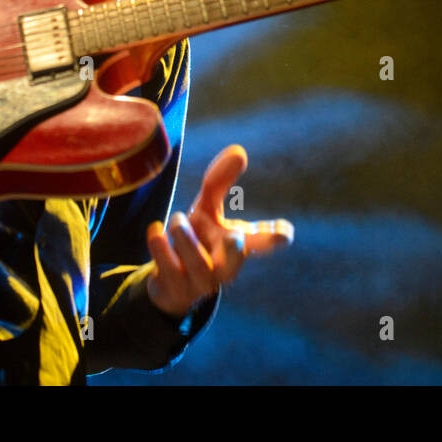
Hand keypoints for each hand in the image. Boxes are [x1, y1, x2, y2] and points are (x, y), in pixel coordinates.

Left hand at [145, 144, 293, 317]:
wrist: (170, 283)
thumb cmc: (198, 239)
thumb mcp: (207, 209)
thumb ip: (220, 182)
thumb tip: (240, 151)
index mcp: (236, 248)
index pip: (259, 243)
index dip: (272, 239)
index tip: (285, 234)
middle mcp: (222, 268)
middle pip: (232, 265)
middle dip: (233, 251)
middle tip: (235, 237)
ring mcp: (198, 283)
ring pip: (197, 264)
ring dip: (185, 238)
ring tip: (177, 220)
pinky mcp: (174, 291)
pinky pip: (169, 270)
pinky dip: (161, 249)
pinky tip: (156, 231)